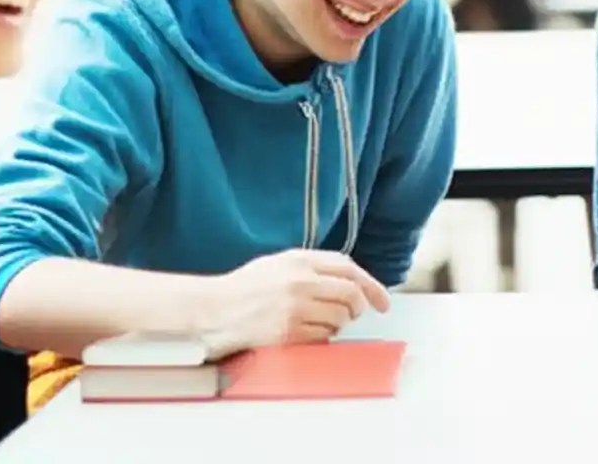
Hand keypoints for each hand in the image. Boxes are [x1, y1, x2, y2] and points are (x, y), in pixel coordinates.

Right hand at [200, 250, 390, 356]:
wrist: (215, 310)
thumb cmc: (245, 288)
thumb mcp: (279, 263)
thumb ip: (312, 266)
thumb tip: (349, 278)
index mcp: (300, 260)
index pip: (349, 269)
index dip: (371, 286)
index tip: (382, 301)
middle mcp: (301, 282)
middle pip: (351, 295)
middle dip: (359, 308)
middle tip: (353, 314)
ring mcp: (296, 308)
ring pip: (340, 318)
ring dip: (338, 324)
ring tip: (320, 321)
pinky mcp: (289, 332)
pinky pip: (322, 336)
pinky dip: (322, 336)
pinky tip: (307, 331)